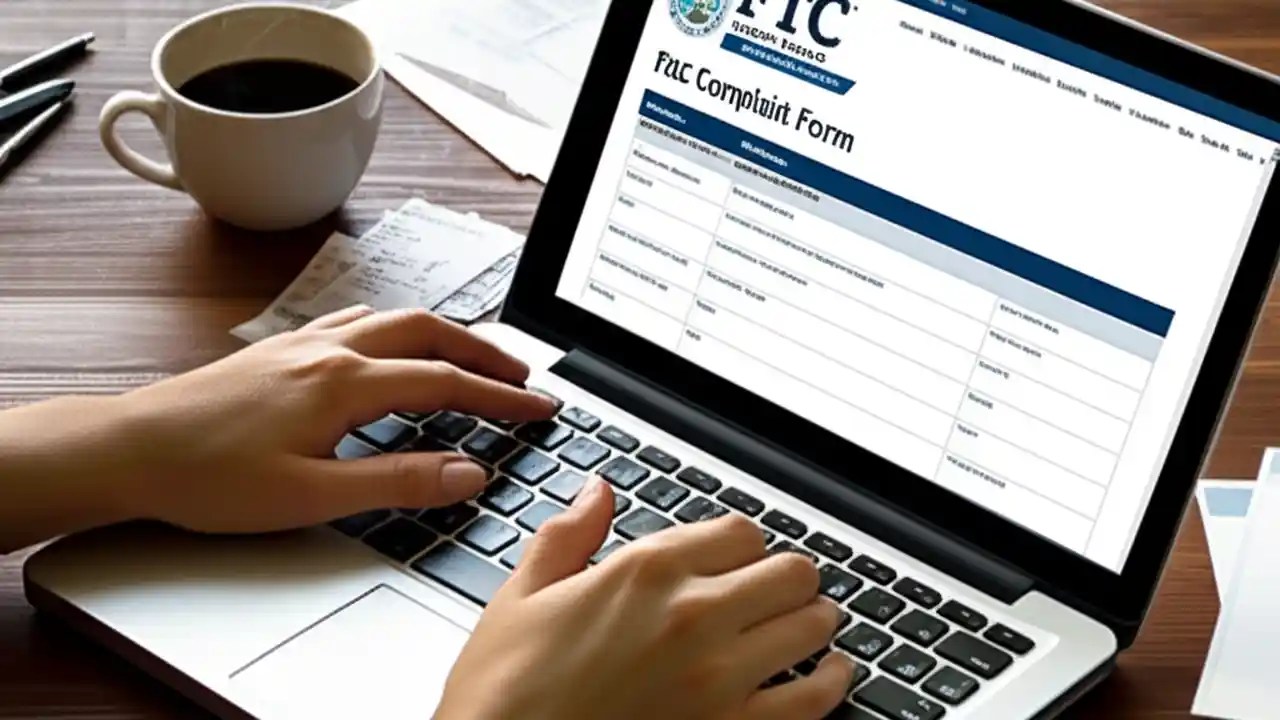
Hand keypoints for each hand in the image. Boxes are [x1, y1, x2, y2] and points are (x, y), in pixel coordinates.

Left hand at [0, 306, 556, 548]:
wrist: (130, 448)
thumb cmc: (210, 476)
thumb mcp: (313, 496)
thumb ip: (398, 481)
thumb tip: (467, 473)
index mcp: (345, 383)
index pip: (446, 381)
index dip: (501, 397)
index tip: (538, 408)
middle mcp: (330, 349)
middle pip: (431, 332)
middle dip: (485, 350)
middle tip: (523, 374)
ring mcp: (303, 342)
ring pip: (394, 318)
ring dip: (445, 333)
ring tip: (473, 355)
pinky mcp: (281, 348)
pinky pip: (355, 319)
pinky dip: (395, 326)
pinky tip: (391, 341)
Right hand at [436, 477, 856, 719]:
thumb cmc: (503, 697)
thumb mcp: (520, 600)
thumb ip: (567, 536)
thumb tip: (596, 492)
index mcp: (642, 572)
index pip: (738, 531)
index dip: (742, 544)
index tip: (738, 557)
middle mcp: (691, 615)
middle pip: (790, 571)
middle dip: (786, 578)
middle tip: (778, 589)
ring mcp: (720, 677)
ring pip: (814, 624)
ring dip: (813, 621)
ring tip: (806, 625)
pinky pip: (816, 698)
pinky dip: (832, 682)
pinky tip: (830, 674)